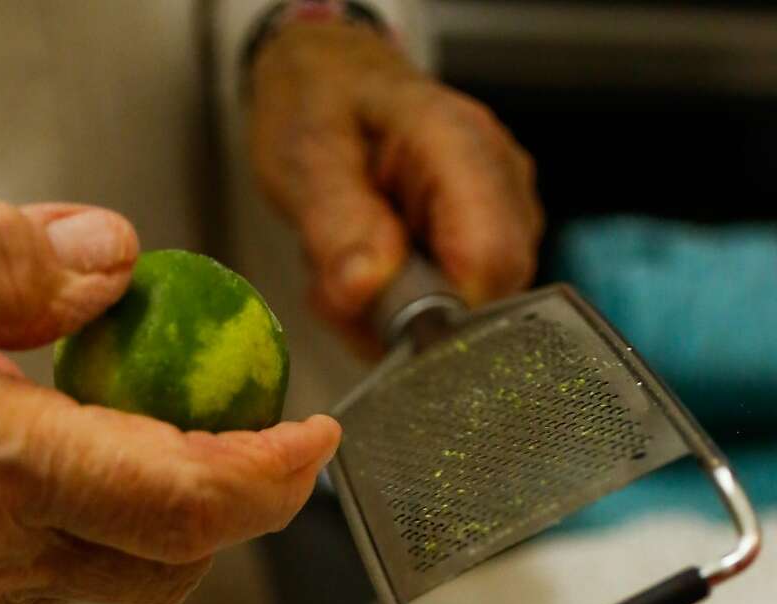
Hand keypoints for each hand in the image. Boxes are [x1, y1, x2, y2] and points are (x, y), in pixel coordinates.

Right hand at [0, 198, 338, 603]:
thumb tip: (113, 263)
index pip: (176, 500)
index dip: (271, 476)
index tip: (312, 433)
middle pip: (163, 557)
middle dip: (221, 489)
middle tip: (212, 399)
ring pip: (103, 576)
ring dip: (137, 504)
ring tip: (91, 407)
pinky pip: (33, 585)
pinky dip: (65, 528)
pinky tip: (14, 456)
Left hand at [248, 20, 543, 350]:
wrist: (332, 81)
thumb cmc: (323, 103)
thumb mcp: (308, 153)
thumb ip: (336, 220)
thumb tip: (365, 285)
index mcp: (460, 142)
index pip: (488, 258)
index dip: (432, 311)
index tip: (367, 307)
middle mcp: (499, 180)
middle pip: (482, 298)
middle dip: (400, 318)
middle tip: (336, 284)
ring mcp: (501, 216)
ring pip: (463, 315)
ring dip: (390, 316)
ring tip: (343, 268)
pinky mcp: (486, 247)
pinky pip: (449, 312)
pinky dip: (395, 313)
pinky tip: (363, 274)